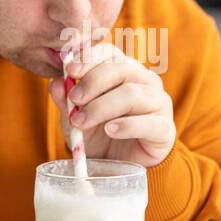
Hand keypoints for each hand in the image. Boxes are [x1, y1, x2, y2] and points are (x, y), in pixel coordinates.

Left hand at [48, 41, 175, 168]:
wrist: (119, 168)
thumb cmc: (99, 136)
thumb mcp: (76, 118)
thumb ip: (66, 101)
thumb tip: (55, 83)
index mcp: (124, 71)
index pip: (111, 53)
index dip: (90, 57)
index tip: (69, 70)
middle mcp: (145, 81)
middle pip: (122, 68)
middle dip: (93, 82)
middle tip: (74, 99)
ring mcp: (159, 103)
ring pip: (133, 94)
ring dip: (102, 107)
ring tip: (82, 122)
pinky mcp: (165, 129)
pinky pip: (149, 123)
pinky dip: (127, 126)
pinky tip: (110, 130)